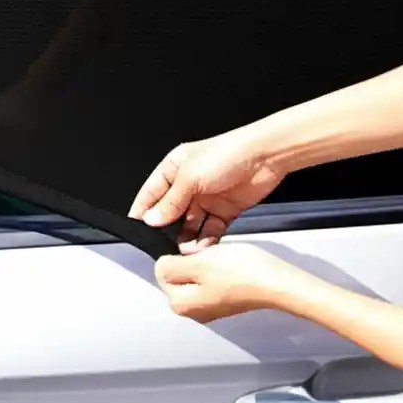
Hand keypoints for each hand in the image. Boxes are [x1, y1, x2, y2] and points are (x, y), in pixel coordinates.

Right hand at [128, 131, 285, 252]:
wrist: (266, 156)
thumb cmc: (228, 154)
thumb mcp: (189, 177)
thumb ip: (170, 202)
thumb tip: (151, 220)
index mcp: (174, 169)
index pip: (151, 194)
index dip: (143, 211)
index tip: (137, 229)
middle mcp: (188, 184)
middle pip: (170, 213)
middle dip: (166, 229)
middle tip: (161, 244)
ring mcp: (207, 198)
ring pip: (190, 225)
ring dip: (186, 238)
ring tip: (183, 249)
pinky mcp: (225, 210)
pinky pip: (210, 230)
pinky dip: (205, 240)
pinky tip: (201, 247)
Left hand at [154, 244, 310, 322]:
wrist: (279, 283)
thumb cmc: (243, 273)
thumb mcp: (198, 262)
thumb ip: (171, 265)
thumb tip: (159, 266)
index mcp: (180, 304)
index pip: (162, 271)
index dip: (178, 256)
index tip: (197, 255)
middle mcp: (192, 311)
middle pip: (179, 274)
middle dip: (192, 261)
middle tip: (212, 258)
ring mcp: (209, 307)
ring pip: (196, 274)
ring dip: (207, 264)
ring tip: (224, 263)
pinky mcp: (224, 301)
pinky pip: (212, 279)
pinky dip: (219, 269)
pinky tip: (232, 268)